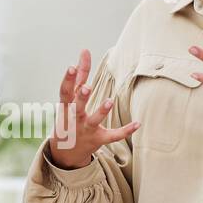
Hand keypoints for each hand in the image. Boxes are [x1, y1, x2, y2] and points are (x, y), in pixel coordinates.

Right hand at [48, 49, 138, 169]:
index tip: (71, 67)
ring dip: (101, 111)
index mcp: (66, 107)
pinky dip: (125, 131)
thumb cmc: (70, 117)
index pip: (65, 91)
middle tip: (87, 87)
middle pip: (77, 106)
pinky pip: (112, 136)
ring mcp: (86, 129)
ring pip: (94, 121)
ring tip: (109, 101)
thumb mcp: (71, 98)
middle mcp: (75, 118)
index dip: (67, 80)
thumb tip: (85, 51)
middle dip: (81, 97)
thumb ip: (80, 75)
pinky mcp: (98, 139)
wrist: (66, 152)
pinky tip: (138, 124)